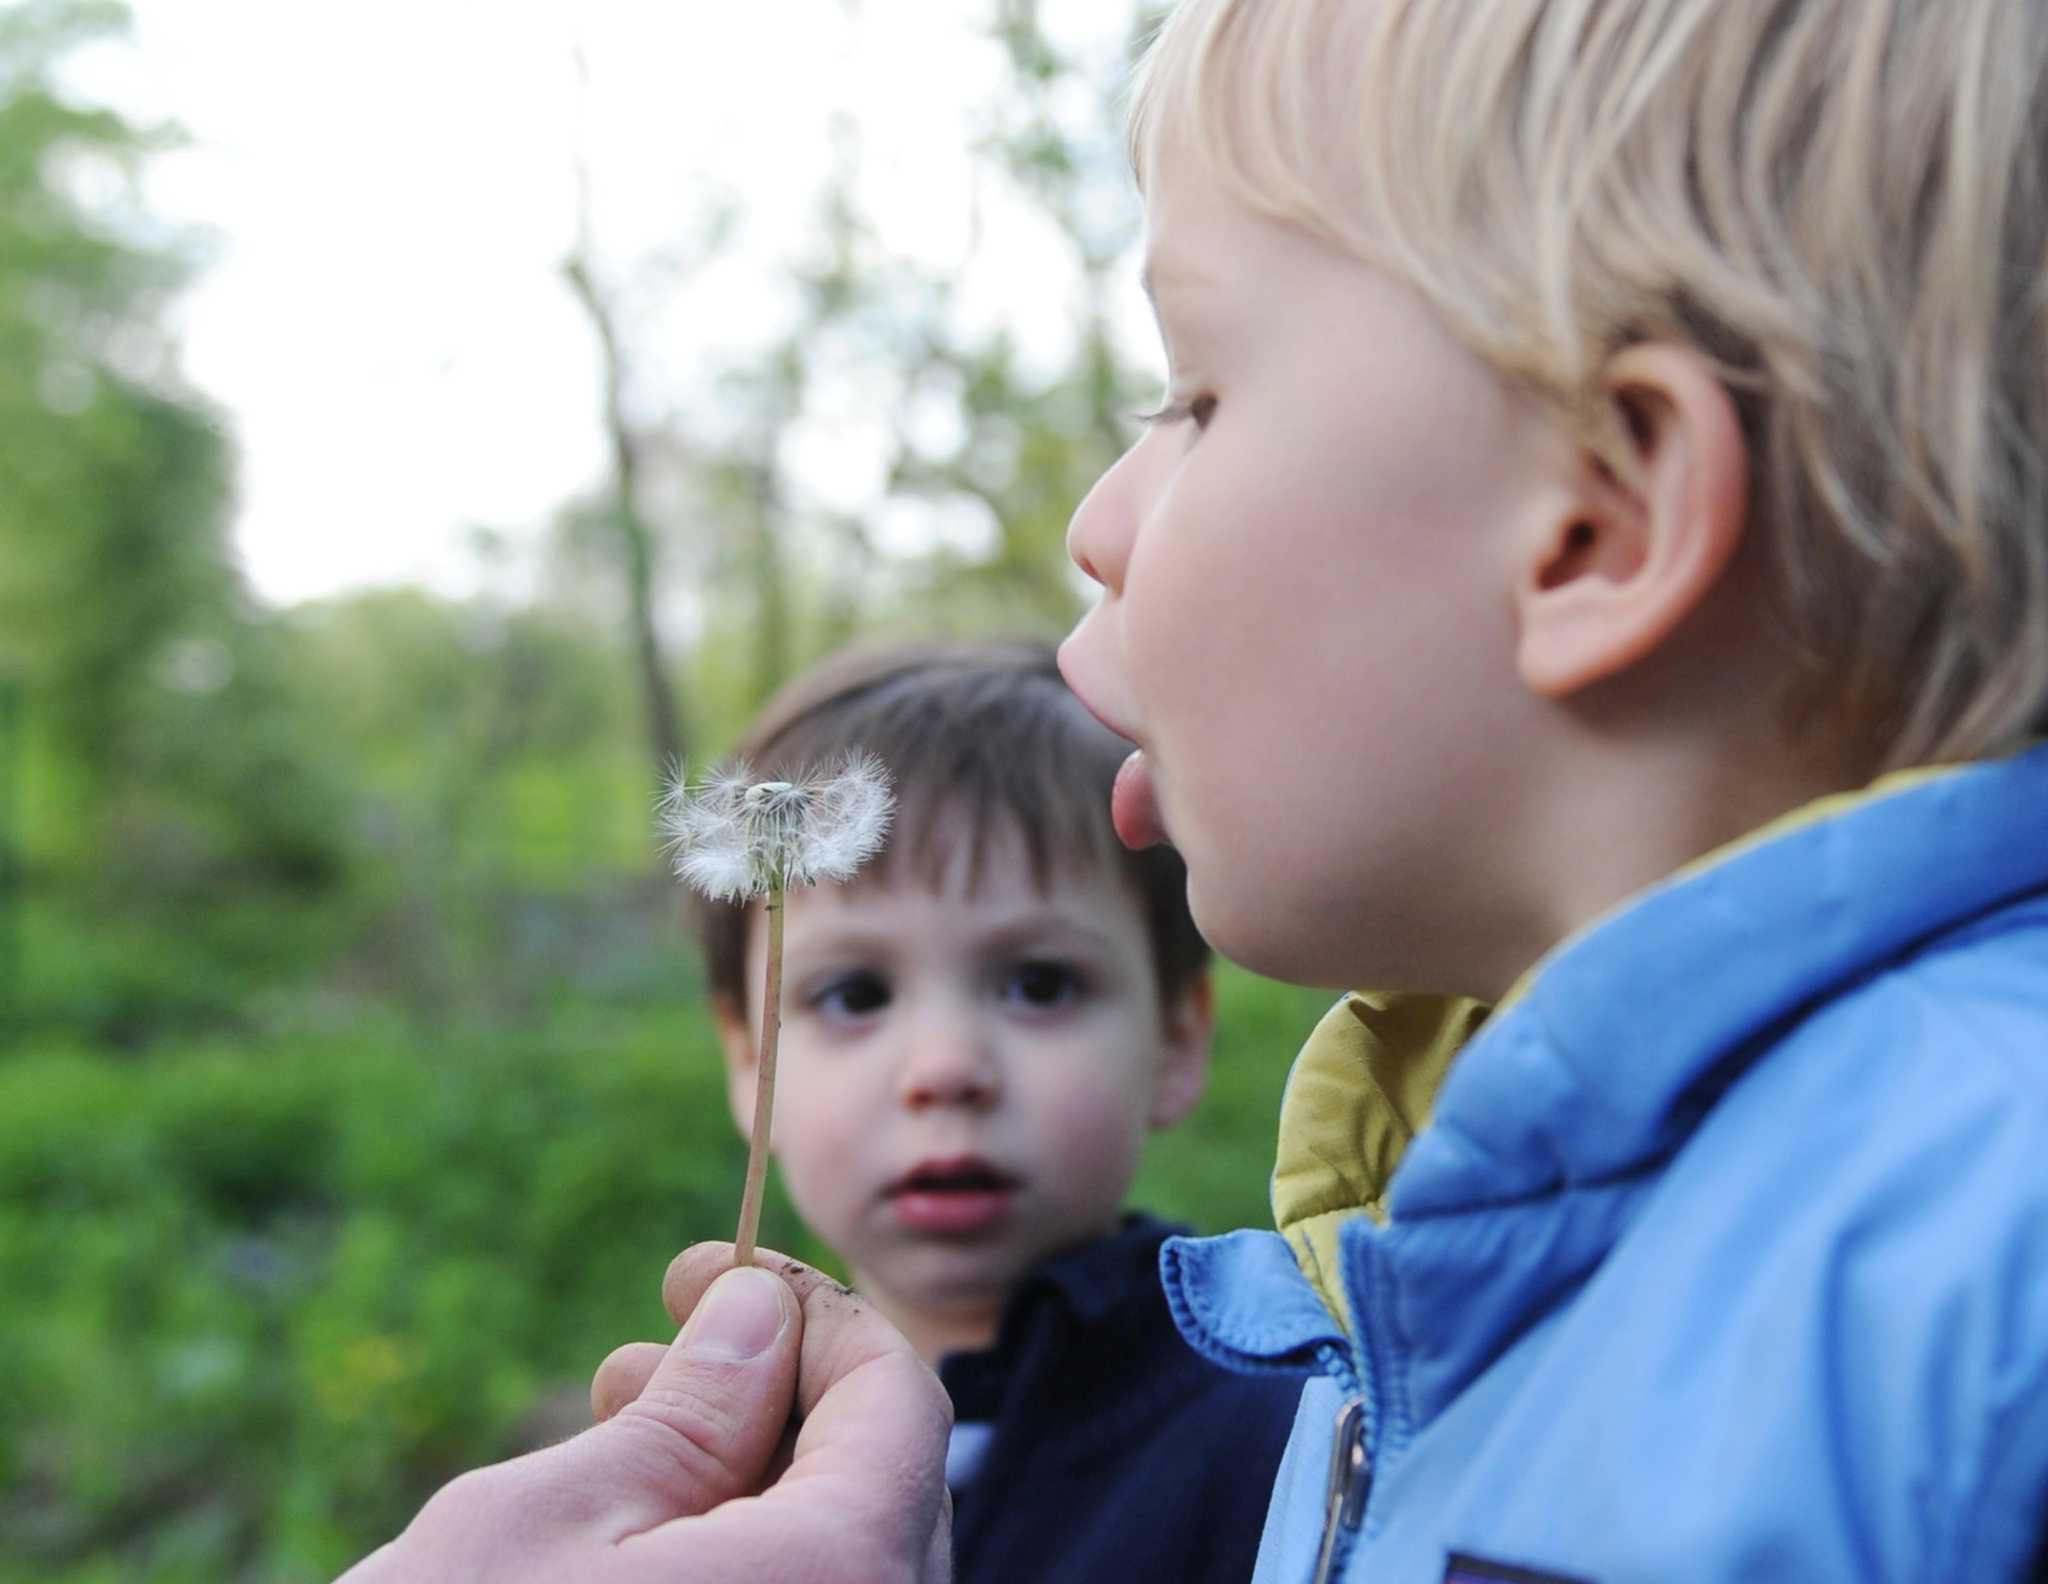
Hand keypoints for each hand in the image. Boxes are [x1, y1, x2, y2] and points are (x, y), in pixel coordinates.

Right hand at [338, 1244, 950, 1582]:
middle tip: (652, 1352)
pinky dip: (748, 1564)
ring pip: (848, 1561)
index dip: (809, 1314)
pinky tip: (644, 1543)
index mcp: (845, 1580)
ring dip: (755, 1480)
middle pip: (883, 1483)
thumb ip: (689, 1411)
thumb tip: (760, 1314)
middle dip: (777, 1395)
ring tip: (624, 1432)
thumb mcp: (550, 1522)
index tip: (704, 1272)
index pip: (897, 1398)